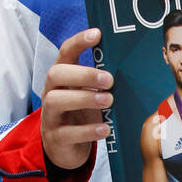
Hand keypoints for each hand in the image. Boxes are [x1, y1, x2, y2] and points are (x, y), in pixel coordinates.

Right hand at [40, 28, 112, 171]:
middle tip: (109, 80)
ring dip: (84, 99)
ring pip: (55, 101)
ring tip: (108, 101)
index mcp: (62, 78)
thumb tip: (131, 68)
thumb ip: (101, 83)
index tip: (97, 34)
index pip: (65, 53)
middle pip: (55, 74)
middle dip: (83, 74)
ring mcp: (50, 115)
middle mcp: (51, 92)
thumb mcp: (90, 95)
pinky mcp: (55, 138)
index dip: (79, 42)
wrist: (65, 147)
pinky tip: (105, 128)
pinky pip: (66, 133)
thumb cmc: (81, 115)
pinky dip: (87, 130)